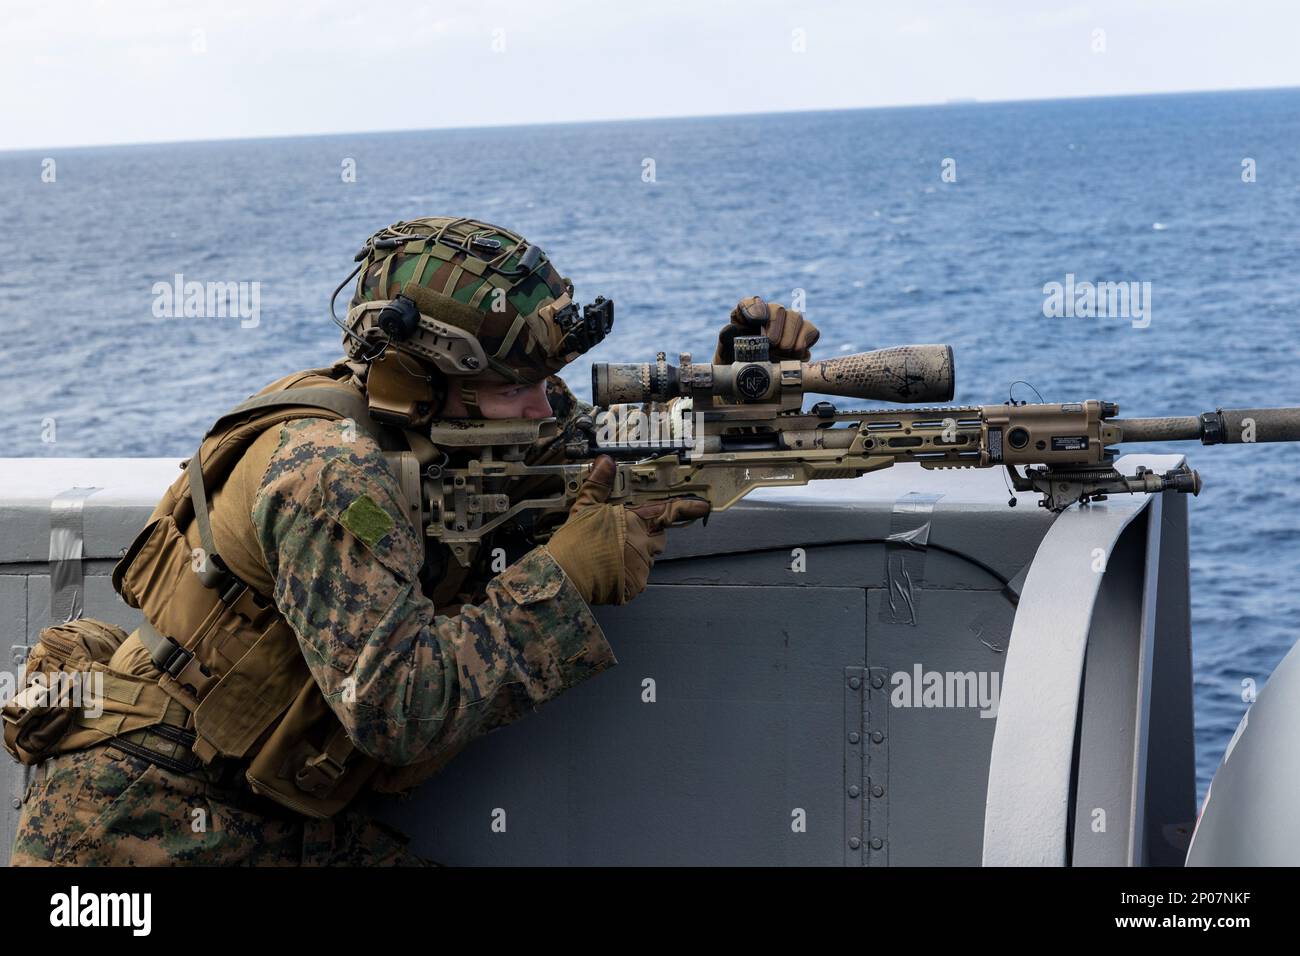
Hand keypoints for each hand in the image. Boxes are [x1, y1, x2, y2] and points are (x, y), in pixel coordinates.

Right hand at [544, 456, 709, 604]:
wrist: (566, 575)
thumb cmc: (577, 542)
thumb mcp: (585, 508)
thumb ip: (599, 485)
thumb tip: (605, 463)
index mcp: (636, 521)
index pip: (670, 511)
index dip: (689, 507)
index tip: (702, 506)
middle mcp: (644, 544)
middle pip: (659, 537)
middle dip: (649, 535)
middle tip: (626, 534)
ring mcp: (642, 566)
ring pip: (648, 558)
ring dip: (635, 555)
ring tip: (609, 554)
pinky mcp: (635, 585)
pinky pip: (637, 579)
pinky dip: (626, 575)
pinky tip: (608, 570)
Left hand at [713, 295, 819, 363]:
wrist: (756, 383)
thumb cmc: (739, 365)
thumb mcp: (726, 353)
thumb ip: (726, 338)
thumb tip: (731, 328)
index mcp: (746, 315)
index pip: (750, 303)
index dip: (754, 309)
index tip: (757, 321)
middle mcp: (769, 314)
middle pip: (778, 309)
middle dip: (774, 333)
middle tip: (769, 349)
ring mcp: (789, 322)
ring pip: (796, 318)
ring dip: (787, 342)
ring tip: (778, 356)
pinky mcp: (806, 333)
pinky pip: (810, 330)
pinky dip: (801, 346)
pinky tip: (791, 357)